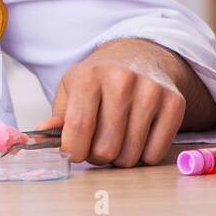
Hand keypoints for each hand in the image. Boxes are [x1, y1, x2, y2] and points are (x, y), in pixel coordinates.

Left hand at [37, 38, 212, 166]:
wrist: (139, 56)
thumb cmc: (99, 79)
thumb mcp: (70, 89)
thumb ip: (58, 117)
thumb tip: (41, 138)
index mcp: (88, 76)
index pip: (78, 127)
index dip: (73, 150)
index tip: (73, 153)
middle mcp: (121, 81)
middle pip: (105, 147)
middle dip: (96, 156)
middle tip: (97, 145)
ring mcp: (150, 92)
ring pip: (130, 155)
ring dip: (119, 158)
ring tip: (116, 139)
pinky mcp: (174, 103)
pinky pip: (154, 154)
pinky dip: (143, 155)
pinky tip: (137, 137)